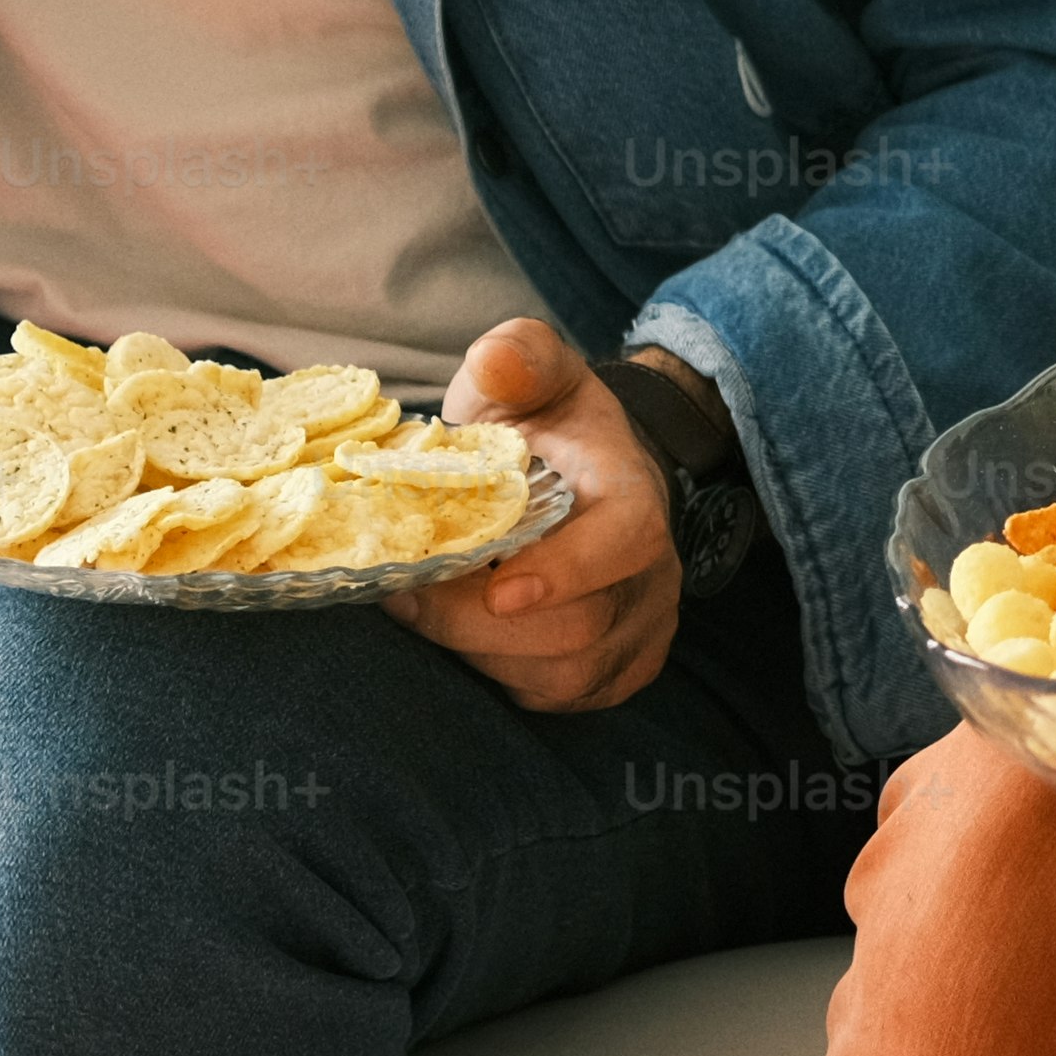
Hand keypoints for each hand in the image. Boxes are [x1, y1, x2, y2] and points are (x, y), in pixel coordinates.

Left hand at [394, 318, 681, 712]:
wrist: (584, 471)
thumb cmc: (547, 424)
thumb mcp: (528, 373)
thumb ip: (516, 356)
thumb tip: (496, 365)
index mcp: (633, 494)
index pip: (626, 540)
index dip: (567, 571)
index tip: (496, 587)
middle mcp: (652, 571)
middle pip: (579, 629)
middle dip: (477, 624)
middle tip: (404, 594)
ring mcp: (640, 626)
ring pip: (566, 677)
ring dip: (481, 655)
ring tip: (427, 611)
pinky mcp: (618, 670)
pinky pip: (559, 699)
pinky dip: (501, 677)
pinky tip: (465, 637)